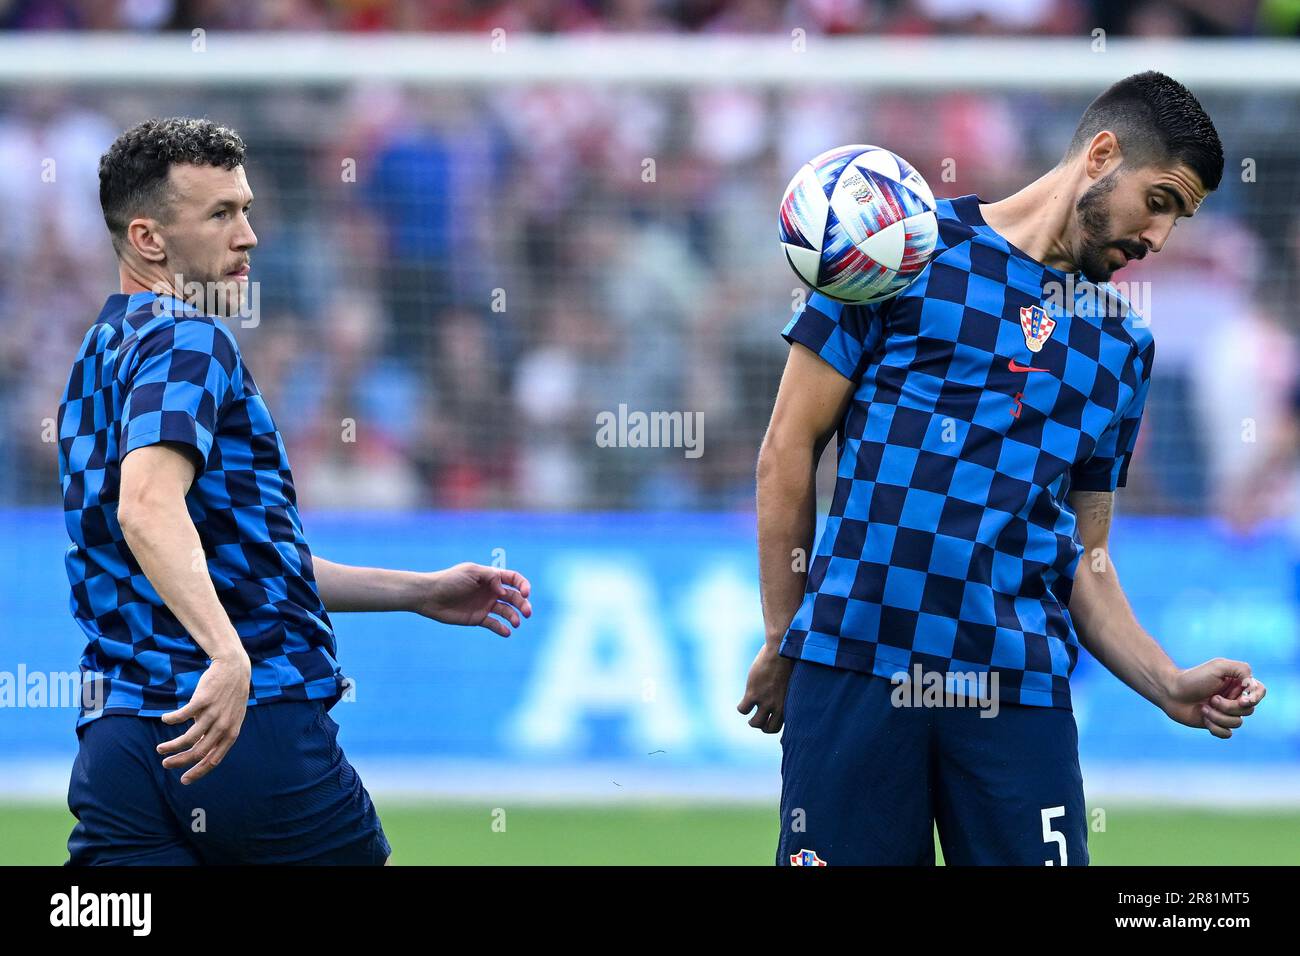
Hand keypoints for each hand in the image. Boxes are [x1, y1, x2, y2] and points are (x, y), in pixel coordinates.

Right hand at [157, 651, 250, 783]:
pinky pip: (182, 716)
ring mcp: (213, 713)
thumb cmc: (229, 697)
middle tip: (165, 764)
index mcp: (231, 733)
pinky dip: (171, 719)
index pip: (214, 760)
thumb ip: (216, 734)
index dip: (198, 772)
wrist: (234, 669)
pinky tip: (165, 718)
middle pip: (198, 752)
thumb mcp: (229, 718)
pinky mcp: (203, 700)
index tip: (183, 780)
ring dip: (171, 746)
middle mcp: (223, 726)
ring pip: (188, 738)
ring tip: (160, 748)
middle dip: (179, 762)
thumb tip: (197, 749)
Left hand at [412, 562, 532, 636]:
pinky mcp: (478, 618)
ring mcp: (485, 605)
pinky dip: (502, 629)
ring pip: (507, 611)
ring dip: (515, 617)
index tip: (526, 593)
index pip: (514, 579)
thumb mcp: (471, 572)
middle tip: (527, 612)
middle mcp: (491, 591)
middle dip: (524, 604)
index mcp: (491, 577)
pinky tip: (506, 632)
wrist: (430, 596)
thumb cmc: (450, 580)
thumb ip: (491, 577)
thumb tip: (505, 590)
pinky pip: (494, 624)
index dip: (523, 585)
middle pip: (514, 597)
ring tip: (516, 623)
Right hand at [737, 644, 794, 733]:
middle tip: (758, 715)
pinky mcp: (753, 693)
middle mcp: (778, 706)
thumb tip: (786, 694)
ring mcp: (765, 701)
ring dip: (751, 719)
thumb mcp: (792, 682)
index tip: (770, 718)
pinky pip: (742, 710)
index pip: (782, 726)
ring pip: (754, 723)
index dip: (773, 724)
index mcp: (789, 704)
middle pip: (768, 729)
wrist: (780, 650)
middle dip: (762, 724)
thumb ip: (788, 693)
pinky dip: (741, 707)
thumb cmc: (789, 661)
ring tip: (750, 709)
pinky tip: (744, 699)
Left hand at [1161, 657, 1266, 739]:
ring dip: (1219, 716)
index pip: (1259, 691)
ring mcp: (1225, 712)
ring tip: (1203, 707)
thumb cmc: (1193, 678)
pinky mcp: (1216, 724)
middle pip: (1248, 710)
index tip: (1243, 699)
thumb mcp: (1218, 666)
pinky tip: (1204, 718)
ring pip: (1237, 723)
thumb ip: (1241, 669)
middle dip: (1229, 707)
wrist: (1170, 692)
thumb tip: (1253, 684)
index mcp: (1237, 683)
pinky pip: (1227, 734)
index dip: (1255, 697)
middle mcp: (1234, 698)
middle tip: (1212, 698)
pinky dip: (1215, 727)